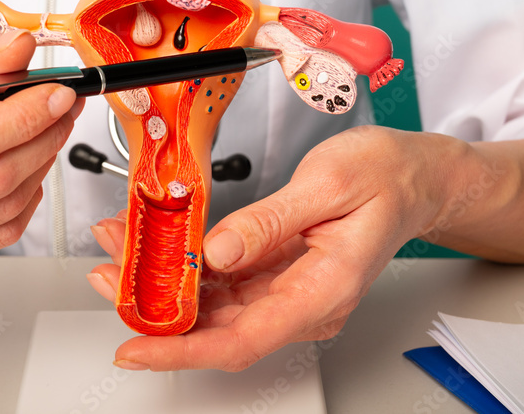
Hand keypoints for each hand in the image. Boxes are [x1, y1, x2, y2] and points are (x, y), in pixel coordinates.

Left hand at [87, 126, 462, 370]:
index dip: (182, 350)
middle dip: (157, 312)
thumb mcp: (326, 185)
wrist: (415, 173)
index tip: (136, 348)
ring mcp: (291, 291)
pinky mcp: (280, 273)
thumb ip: (269, 222)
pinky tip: (159, 245)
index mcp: (322, 290)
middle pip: (219, 328)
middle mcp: (304, 301)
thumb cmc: (386, 176)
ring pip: (217, 306)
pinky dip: (188, 266)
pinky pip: (227, 281)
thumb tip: (216, 252)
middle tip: (108, 280)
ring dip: (166, 286)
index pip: (242, 340)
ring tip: (120, 254)